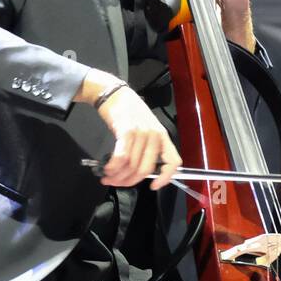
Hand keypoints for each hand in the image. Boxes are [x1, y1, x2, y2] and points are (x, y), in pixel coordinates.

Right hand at [80, 70, 179, 189]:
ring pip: (131, 165)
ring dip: (117, 176)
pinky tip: (107, 169)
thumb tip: (139, 171)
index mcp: (162, 136)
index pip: (173, 161)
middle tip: (115, 183)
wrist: (114, 94)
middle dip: (129, 181)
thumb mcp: (145, 128)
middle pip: (145, 169)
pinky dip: (113, 166)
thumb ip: (147, 147)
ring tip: (107, 177)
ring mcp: (141, 133)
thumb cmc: (128, 112)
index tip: (153, 186)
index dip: (165, 178)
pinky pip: (121, 156)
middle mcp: (154, 135)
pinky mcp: (126, 130)